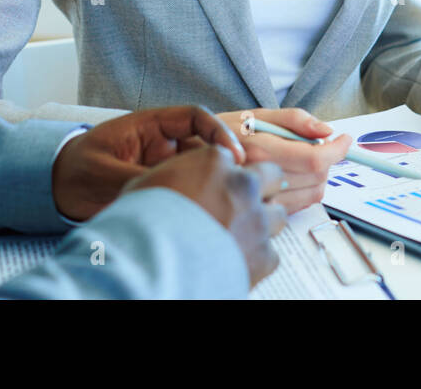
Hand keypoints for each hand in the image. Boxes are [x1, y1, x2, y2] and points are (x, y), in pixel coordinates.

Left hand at [52, 104, 244, 221]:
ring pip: (203, 165)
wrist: (55, 188)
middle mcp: (162, 142)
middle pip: (207, 140)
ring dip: (221, 176)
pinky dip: (208, 193)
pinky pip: (192, 186)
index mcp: (149, 125)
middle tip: (250, 173)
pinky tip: (220, 207)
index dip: (217, 131)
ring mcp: (165, 163)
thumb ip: (137, 178)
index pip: (194, 117)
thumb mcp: (104, 173)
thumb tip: (169, 189)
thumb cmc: (75, 170)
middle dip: (230, 154)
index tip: (230, 153)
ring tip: (240, 192)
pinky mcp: (165, 185)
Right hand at [123, 146, 287, 285]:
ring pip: (277, 213)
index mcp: (214, 162)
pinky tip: (238, 260)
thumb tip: (171, 184)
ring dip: (263, 221)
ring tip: (243, 234)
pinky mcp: (264, 255)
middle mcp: (242, 186)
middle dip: (263, 185)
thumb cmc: (143, 223)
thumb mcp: (146, 184)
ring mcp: (257, 221)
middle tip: (247, 198)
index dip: (227, 171)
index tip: (221, 181)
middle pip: (271, 175)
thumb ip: (173, 176)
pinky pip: (271, 253)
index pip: (232, 156)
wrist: (156, 264)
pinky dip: (258, 258)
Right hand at [217, 108, 352, 213]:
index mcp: (260, 148)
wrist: (182, 161)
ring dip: (318, 178)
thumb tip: (326, 129)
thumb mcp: (253, 115)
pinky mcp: (256, 215)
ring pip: (310, 196)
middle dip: (328, 162)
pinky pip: (295, 208)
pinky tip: (290, 178)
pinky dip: (302, 193)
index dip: (337, 150)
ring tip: (304, 162)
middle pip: (317, 178)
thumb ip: (293, 119)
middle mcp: (259, 176)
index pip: (314, 157)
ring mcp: (256, 199)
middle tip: (323, 147)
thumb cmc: (217, 134)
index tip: (344, 141)